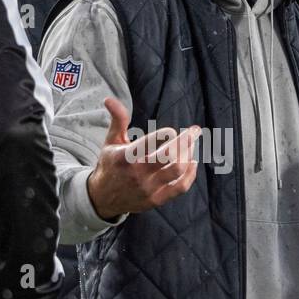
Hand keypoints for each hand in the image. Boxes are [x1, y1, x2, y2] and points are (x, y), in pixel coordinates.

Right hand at [86, 97, 199, 218]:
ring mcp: (148, 189)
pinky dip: (190, 173)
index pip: (151, 142)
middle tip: (195, 131)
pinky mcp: (156, 200)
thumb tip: (109, 99)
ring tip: (192, 145)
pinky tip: (192, 161)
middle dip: (186, 140)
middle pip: (169, 155)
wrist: (103, 198)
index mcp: (125, 157)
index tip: (171, 131)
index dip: (166, 134)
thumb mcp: (111, 141)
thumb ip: (117, 120)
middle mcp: (137, 174)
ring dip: (188, 154)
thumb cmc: (110, 164)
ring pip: (177, 169)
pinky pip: (180, 187)